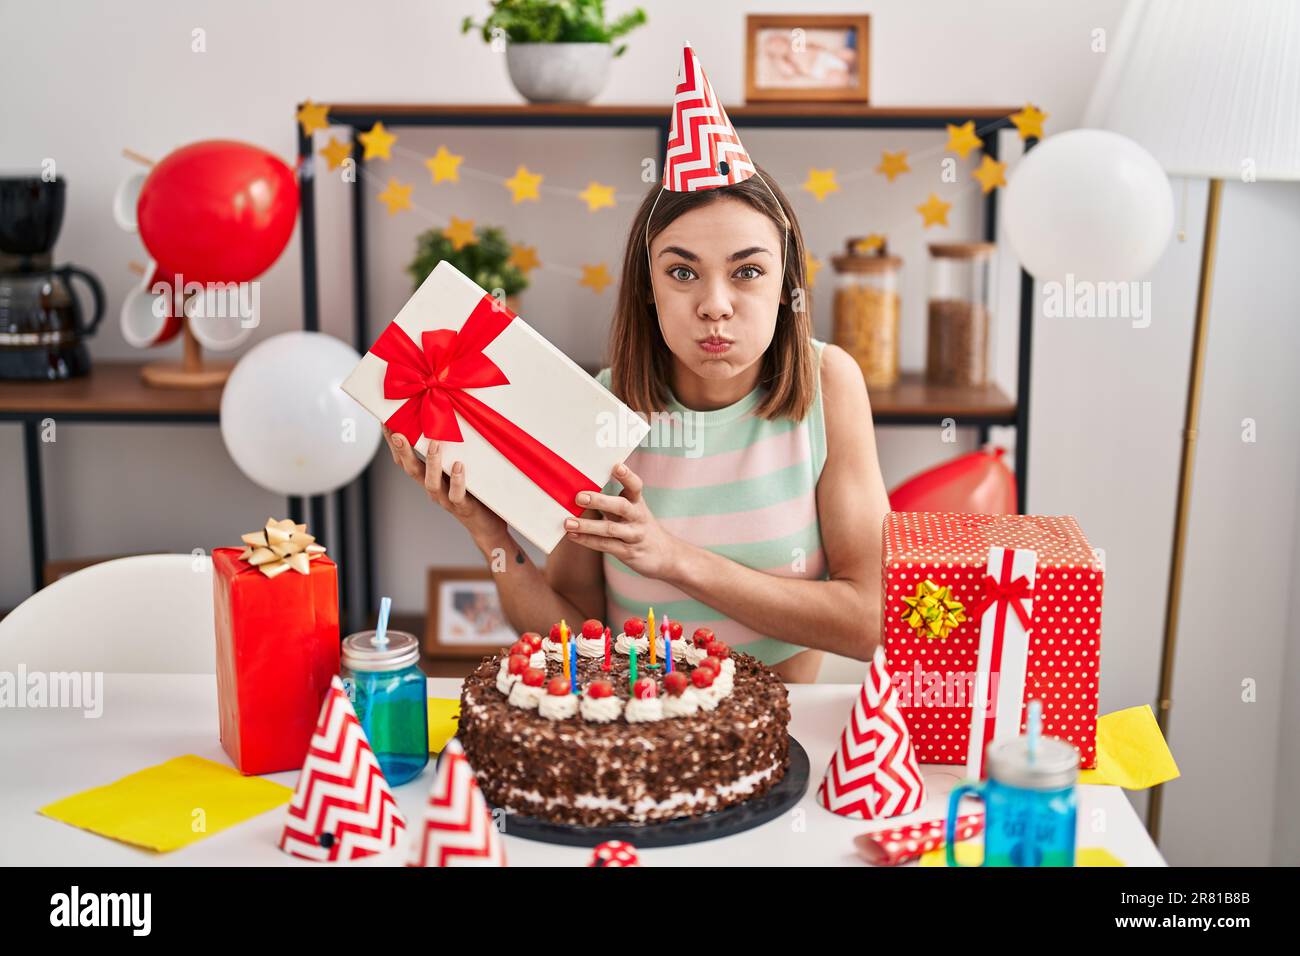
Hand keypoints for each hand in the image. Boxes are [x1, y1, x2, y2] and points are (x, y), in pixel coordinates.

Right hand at [383, 426, 506, 547]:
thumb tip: (447, 422)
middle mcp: (434, 488)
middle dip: (403, 451)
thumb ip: (451, 452)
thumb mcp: (458, 470)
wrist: (486, 525)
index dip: (394, 444)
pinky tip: (459, 466)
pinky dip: (457, 481)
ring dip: (431, 463)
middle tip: (397, 432)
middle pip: (411, 470)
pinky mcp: (463, 507)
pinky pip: (456, 495)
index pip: (405, 460)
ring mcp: (446, 499)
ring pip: (431, 483)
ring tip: (434, 443)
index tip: (387, 422)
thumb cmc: (473, 494)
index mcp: (429, 478)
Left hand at [563, 463, 682, 578]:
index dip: (627, 476)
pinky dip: (588, 540)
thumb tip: (581, 491)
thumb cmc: (639, 527)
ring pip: (611, 529)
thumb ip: (612, 502)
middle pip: (621, 506)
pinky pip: (606, 546)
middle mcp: (638, 517)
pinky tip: (573, 535)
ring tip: (568, 522)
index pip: (635, 486)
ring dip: (588, 525)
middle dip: (600, 501)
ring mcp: (634, 535)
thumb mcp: (633, 511)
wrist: (666, 555)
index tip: (616, 466)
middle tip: (580, 497)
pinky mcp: (628, 552)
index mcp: (638, 502)